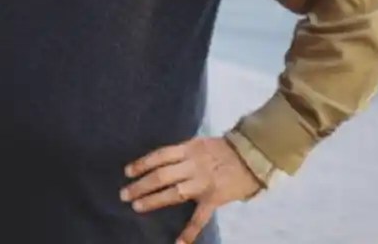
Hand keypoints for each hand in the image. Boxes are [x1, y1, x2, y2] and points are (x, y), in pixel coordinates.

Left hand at [120, 136, 261, 243]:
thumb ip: (181, 153)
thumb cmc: (223, 149)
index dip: (142, 164)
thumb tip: (159, 161)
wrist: (253, 156)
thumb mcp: (199, 143)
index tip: (127, 172)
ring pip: (173, 193)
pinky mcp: (214, 199)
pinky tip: (179, 242)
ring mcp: (202, 183)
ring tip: (137, 206)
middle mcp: (192, 166)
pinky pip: (200, 217)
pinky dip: (190, 231)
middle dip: (141, 185)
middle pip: (161, 176)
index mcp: (188, 149)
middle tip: (124, 194)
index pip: (159, 156)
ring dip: (153, 201)